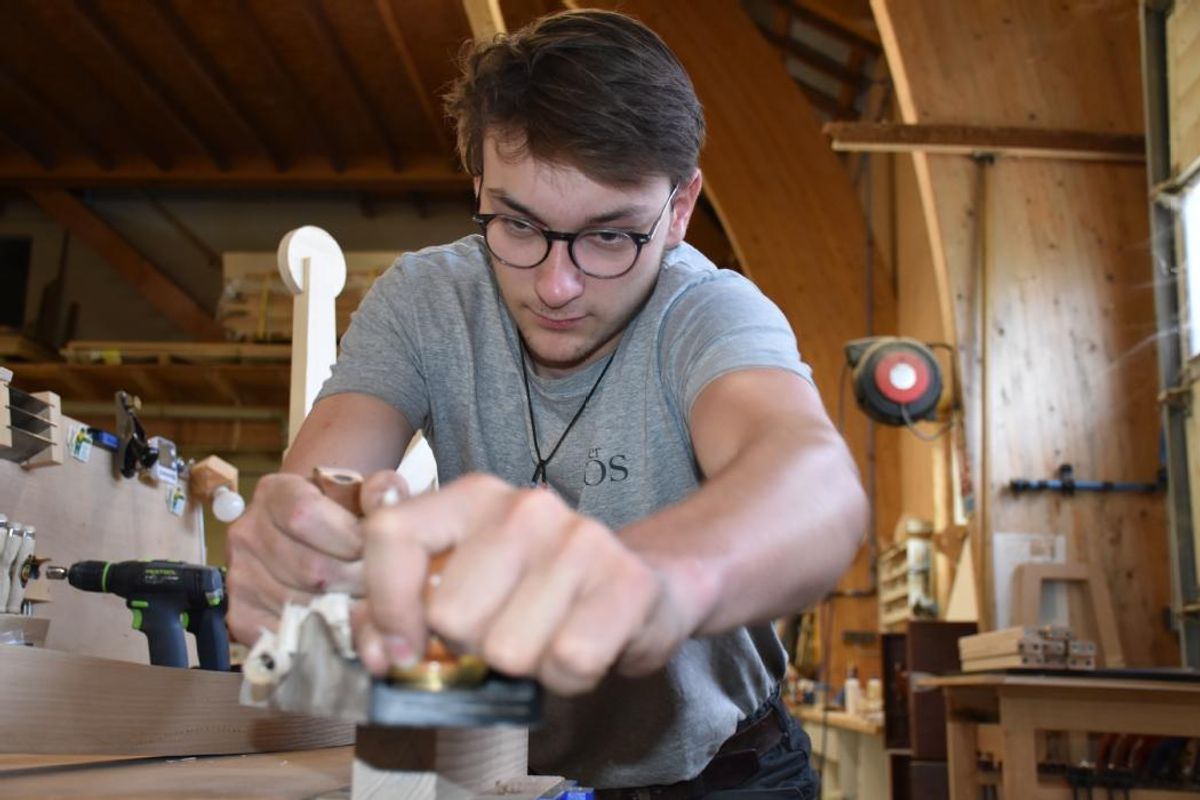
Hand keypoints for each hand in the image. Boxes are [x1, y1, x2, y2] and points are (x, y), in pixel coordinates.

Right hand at [225, 469, 408, 644]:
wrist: (314, 536)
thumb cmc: (344, 514)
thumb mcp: (364, 491)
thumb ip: (381, 490)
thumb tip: (387, 504)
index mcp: (274, 493)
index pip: (306, 516)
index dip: (350, 539)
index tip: (377, 551)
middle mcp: (248, 532)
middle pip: (310, 569)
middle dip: (357, 583)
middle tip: (386, 589)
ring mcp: (239, 576)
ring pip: (302, 604)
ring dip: (345, 612)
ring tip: (372, 609)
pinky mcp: (240, 614)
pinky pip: (285, 633)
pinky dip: (321, 636)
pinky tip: (346, 628)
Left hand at [354, 473, 697, 695]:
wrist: (643, 588)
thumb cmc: (538, 595)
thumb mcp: (465, 587)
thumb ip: (405, 613)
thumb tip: (384, 657)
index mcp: (472, 497)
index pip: (392, 535)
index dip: (386, 605)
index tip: (404, 649)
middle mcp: (524, 507)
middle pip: (449, 614)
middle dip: (470, 649)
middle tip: (504, 633)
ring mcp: (579, 539)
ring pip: (506, 649)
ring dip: (524, 668)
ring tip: (546, 639)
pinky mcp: (626, 581)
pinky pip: (567, 662)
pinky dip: (568, 679)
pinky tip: (581, 650)